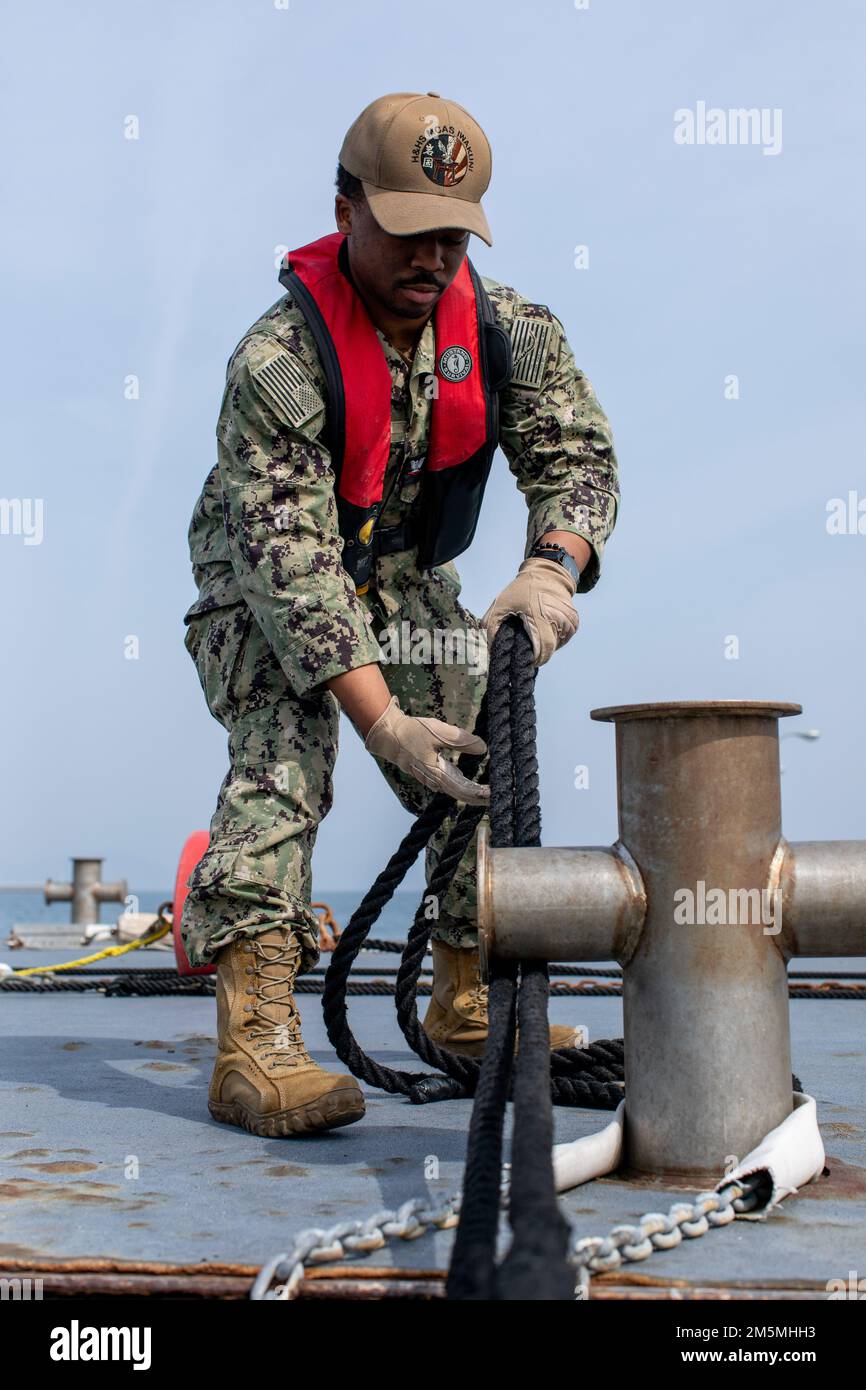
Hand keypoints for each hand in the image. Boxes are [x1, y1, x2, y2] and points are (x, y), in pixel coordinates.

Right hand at [365, 696, 488, 804]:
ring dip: (470, 792)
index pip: (463, 790)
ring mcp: (429, 778)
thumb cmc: (410, 732)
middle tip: (496, 795)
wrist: (387, 734)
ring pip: (454, 790)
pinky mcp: (428, 773)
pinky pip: (448, 784)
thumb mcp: (438, 732)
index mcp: (436, 773)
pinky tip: (470, 782)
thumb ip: (460, 740)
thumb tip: (483, 748)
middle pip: (460, 794)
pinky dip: (461, 785)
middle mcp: (433, 780)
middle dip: (478, 796)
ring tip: (487, 791)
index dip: (479, 794)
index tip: (494, 794)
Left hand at [481, 557, 578, 665]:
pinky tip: (546, 627)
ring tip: (536, 631)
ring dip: (546, 644)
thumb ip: (493, 627)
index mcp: (540, 615)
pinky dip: (555, 637)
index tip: (525, 660)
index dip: (534, 659)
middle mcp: (558, 619)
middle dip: (538, 652)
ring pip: (558, 645)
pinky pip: (564, 637)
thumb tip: (492, 649)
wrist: (547, 574)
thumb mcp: (500, 604)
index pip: (543, 649)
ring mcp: (569, 620)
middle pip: (550, 649)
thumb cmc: (522, 590)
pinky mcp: (575, 621)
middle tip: (527, 644)